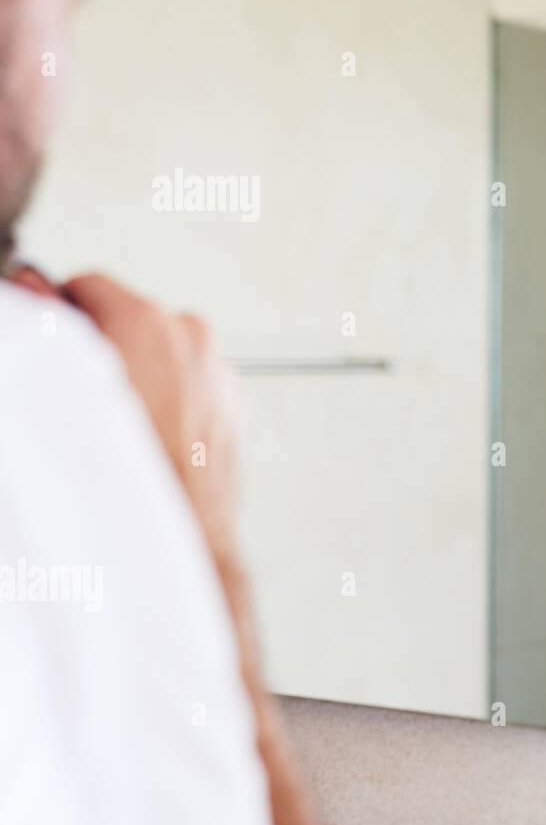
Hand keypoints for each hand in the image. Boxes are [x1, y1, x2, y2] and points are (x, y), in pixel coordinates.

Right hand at [61, 273, 241, 560]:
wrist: (174, 539)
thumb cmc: (113, 478)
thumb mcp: (57, 391)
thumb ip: (46, 328)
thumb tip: (30, 288)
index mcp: (147, 324)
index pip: (89, 286)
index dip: (61, 311)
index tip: (49, 338)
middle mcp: (194, 340)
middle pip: (132, 320)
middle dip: (104, 347)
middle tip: (78, 396)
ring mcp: (221, 374)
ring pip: (166, 356)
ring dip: (141, 376)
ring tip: (116, 429)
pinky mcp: (235, 408)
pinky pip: (194, 389)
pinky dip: (172, 402)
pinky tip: (149, 442)